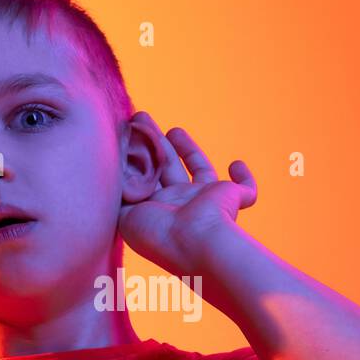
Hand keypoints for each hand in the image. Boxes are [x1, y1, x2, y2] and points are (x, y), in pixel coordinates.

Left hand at [117, 112, 256, 275]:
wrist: (195, 241)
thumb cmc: (158, 233)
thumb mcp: (124, 213)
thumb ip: (120, 191)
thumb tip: (112, 168)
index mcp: (157, 210)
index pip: (144, 178)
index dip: (134, 157)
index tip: (123, 135)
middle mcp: (181, 205)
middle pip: (167, 167)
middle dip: (153, 143)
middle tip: (140, 118)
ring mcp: (207, 201)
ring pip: (200, 170)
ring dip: (189, 149)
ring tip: (174, 130)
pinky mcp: (232, 197)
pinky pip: (247, 189)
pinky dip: (245, 178)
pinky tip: (237, 164)